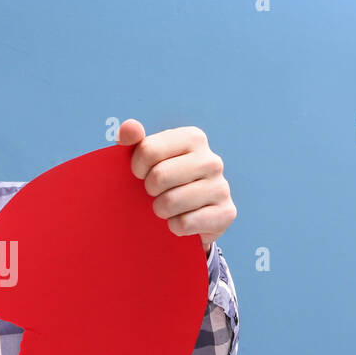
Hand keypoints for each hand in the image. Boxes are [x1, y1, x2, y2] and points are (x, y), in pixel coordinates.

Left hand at [119, 119, 235, 255]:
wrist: (192, 215)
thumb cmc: (164, 181)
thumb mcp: (146, 158)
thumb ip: (133, 140)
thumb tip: (129, 127)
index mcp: (193, 138)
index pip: (148, 150)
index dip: (137, 168)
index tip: (142, 174)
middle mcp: (211, 160)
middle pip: (159, 177)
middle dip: (149, 190)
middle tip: (156, 193)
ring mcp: (221, 187)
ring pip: (170, 202)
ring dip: (160, 210)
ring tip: (167, 207)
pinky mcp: (226, 213)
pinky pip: (184, 224)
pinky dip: (174, 227)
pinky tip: (181, 220)